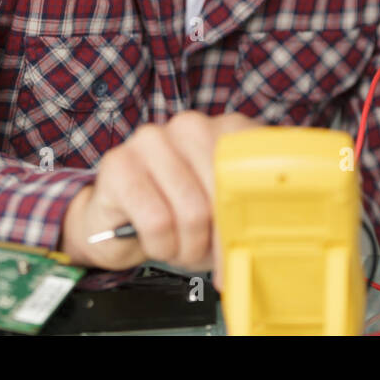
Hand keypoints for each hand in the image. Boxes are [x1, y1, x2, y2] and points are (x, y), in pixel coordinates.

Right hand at [59, 111, 260, 273]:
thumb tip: (261, 239)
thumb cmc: (178, 214)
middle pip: (224, 191)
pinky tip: (157, 242)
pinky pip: (156, 221)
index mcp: (226, 129)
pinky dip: (161, 245)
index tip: (249, 240)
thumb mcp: (223, 211)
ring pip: (193, 210)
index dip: (255, 212)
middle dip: (218, 236)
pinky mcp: (118, 163)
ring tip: (181, 248)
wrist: (118, 221)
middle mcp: (190, 126)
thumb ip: (247, 211)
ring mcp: (152, 139)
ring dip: (188, 246)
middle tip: (207, 253)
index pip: (257, 167)